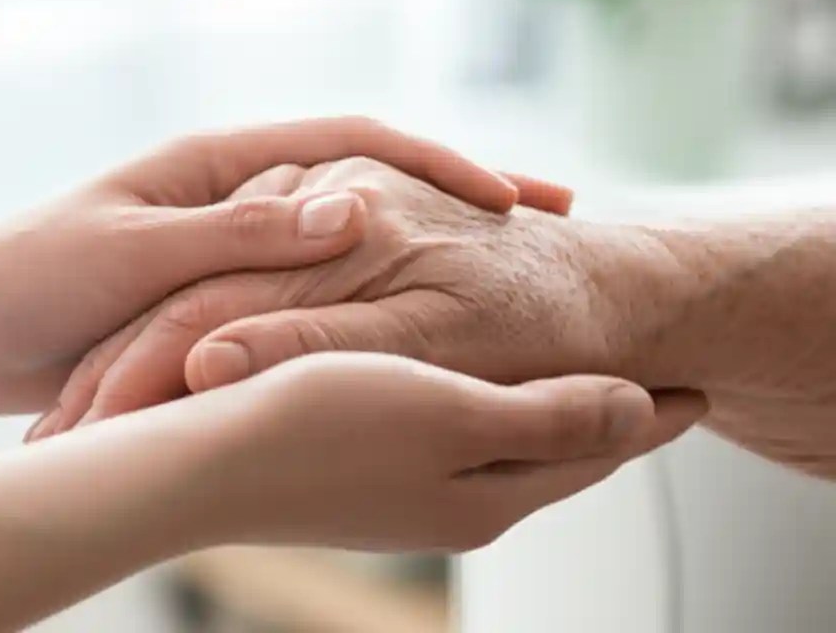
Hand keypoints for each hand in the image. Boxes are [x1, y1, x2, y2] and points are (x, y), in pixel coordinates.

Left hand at [0, 118, 569, 413]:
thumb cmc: (35, 281)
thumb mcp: (142, 252)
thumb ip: (241, 236)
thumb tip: (349, 206)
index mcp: (218, 170)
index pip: (354, 143)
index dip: (438, 163)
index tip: (510, 198)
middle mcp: (233, 205)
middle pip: (370, 190)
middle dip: (452, 205)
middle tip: (542, 227)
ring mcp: (230, 259)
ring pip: (346, 256)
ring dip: (420, 265)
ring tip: (506, 289)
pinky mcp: (216, 310)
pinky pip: (307, 310)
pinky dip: (362, 322)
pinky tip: (412, 350)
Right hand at [137, 353, 705, 551]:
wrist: (192, 466)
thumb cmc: (313, 425)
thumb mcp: (447, 410)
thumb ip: (547, 415)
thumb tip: (637, 412)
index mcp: (484, 490)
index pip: (593, 450)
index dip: (649, 417)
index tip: (698, 389)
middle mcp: (450, 501)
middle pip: (554, 461)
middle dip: (607, 428)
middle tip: (655, 396)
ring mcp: (403, 493)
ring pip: (504, 453)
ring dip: (549, 423)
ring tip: (583, 396)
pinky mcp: (360, 474)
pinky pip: (454, 445)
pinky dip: (488, 419)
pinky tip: (476, 402)